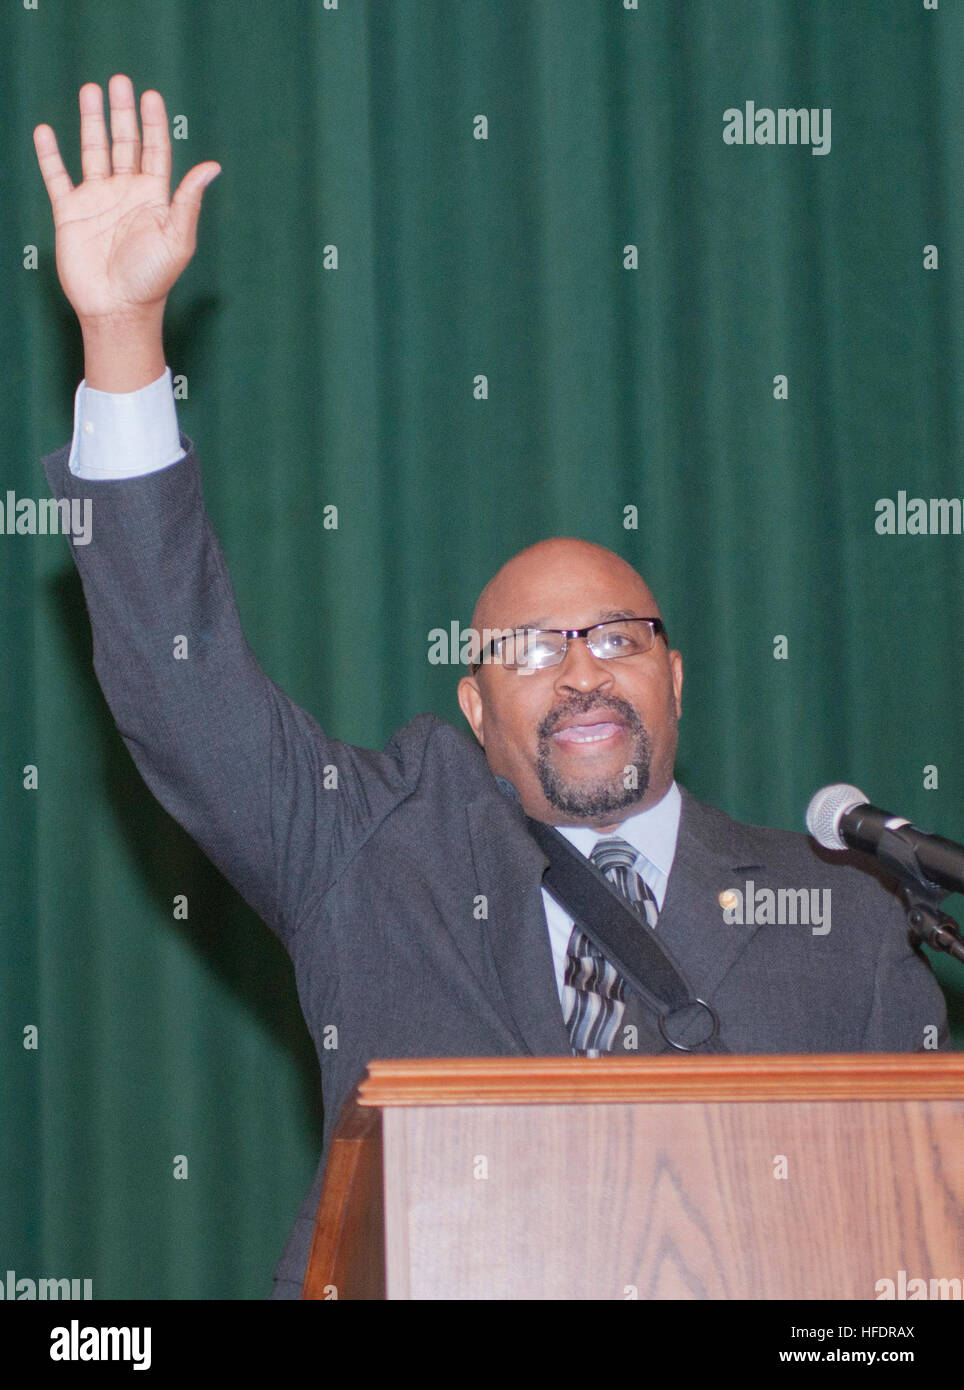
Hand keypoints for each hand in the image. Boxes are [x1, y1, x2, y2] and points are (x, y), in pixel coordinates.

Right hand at [33, 74, 219, 326]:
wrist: (117, 309)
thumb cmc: (152, 280)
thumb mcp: (177, 239)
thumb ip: (189, 200)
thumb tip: (213, 165)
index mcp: (154, 199)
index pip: (155, 151)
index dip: (154, 124)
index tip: (151, 95)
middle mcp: (126, 194)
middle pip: (124, 144)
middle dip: (123, 113)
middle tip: (120, 81)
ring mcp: (97, 201)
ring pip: (93, 152)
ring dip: (92, 122)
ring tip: (90, 91)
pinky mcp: (70, 213)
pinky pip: (57, 177)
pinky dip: (50, 155)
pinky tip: (46, 131)